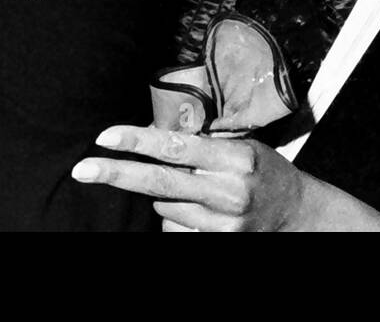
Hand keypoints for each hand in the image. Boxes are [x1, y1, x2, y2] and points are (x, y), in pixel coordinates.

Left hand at [71, 124, 316, 231]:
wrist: (296, 213)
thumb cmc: (264, 169)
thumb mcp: (241, 146)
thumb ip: (203, 144)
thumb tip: (154, 136)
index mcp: (235, 158)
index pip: (177, 146)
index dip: (138, 140)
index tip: (106, 136)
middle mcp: (228, 191)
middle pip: (159, 182)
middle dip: (118, 174)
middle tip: (83, 168)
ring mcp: (223, 222)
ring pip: (164, 207)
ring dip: (162, 195)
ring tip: (192, 187)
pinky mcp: (218, 242)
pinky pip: (176, 227)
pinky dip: (175, 215)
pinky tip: (198, 207)